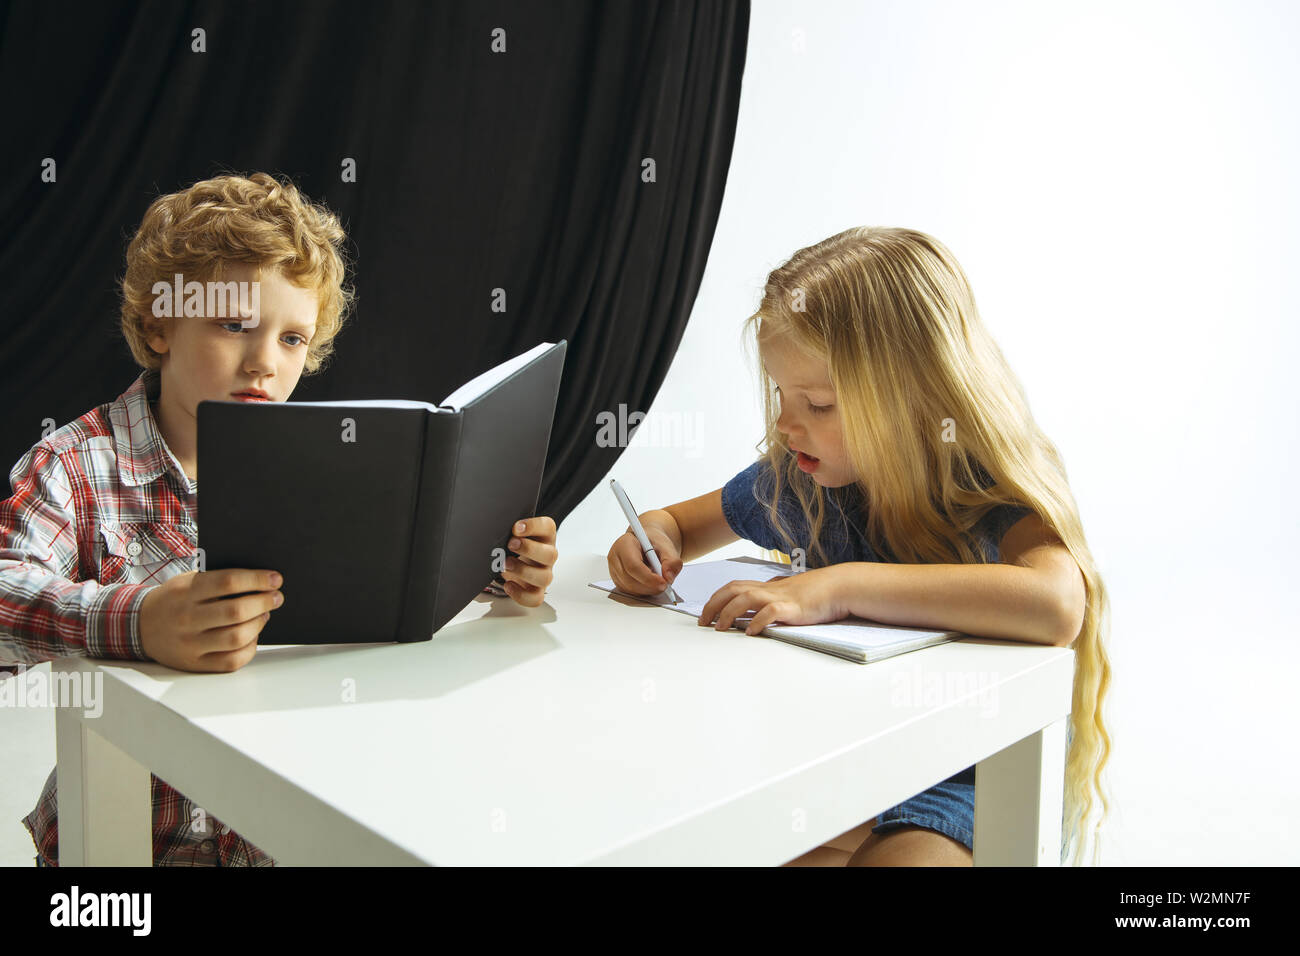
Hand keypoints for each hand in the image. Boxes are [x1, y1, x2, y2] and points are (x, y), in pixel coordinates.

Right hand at [139, 568, 282, 671]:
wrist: (139, 626)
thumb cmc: (174, 599)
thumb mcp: (187, 580)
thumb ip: (217, 579)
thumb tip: (260, 579)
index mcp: (186, 592)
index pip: (229, 582)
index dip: (257, 579)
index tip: (275, 578)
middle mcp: (187, 618)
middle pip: (236, 611)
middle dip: (264, 602)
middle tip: (276, 597)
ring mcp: (190, 644)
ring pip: (237, 637)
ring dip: (259, 624)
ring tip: (265, 614)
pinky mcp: (195, 664)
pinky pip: (232, 660)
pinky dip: (250, 647)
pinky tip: (252, 636)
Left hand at [501, 516, 557, 606]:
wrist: (516, 562)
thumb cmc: (514, 544)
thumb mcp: (513, 532)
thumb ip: (508, 527)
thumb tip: (492, 524)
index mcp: (545, 536)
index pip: (548, 527)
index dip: (533, 526)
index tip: (516, 527)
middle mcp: (548, 555)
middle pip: (550, 554)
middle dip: (529, 549)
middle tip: (510, 544)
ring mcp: (544, 574)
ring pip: (544, 577)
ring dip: (523, 571)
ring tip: (505, 564)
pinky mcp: (537, 591)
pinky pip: (535, 598)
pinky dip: (521, 594)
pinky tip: (508, 585)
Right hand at [607, 526, 681, 596]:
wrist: (648, 543)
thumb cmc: (654, 542)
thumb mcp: (667, 546)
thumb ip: (672, 560)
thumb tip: (668, 577)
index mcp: (624, 544)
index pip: (632, 565)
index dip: (648, 578)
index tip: (664, 583)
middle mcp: (615, 558)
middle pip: (629, 580)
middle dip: (650, 586)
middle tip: (665, 585)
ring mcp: (614, 571)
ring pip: (629, 589)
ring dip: (648, 590)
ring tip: (659, 581)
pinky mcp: (618, 581)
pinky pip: (630, 592)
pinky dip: (643, 592)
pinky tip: (651, 583)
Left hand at [698, 566, 849, 635]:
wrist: (840, 586)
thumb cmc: (817, 592)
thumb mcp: (789, 594)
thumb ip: (773, 600)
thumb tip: (759, 611)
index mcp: (767, 587)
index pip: (734, 587)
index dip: (716, 598)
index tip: (706, 613)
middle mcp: (769, 589)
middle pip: (733, 590)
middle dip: (714, 605)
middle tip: (703, 622)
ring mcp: (780, 596)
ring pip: (746, 598)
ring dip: (729, 613)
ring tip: (720, 628)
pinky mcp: (792, 607)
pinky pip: (770, 612)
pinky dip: (757, 621)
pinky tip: (750, 632)